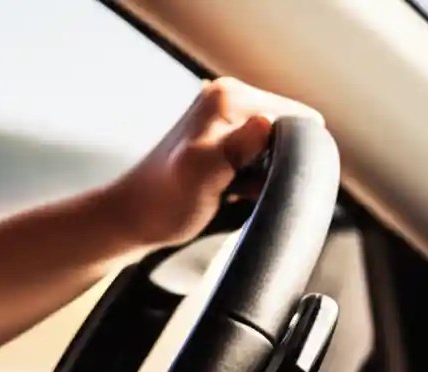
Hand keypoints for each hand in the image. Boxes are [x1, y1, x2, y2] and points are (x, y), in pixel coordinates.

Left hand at [106, 77, 323, 248]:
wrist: (132, 219)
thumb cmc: (164, 202)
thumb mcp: (203, 175)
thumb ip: (236, 147)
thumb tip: (268, 122)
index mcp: (229, 96)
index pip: (295, 118)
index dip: (293, 153)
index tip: (263, 180)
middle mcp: (229, 98)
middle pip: (287, 130)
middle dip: (280, 163)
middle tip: (245, 188)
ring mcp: (226, 118)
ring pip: (276, 147)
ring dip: (267, 173)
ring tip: (237, 191)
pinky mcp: (223, 139)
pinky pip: (260, 157)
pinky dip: (256, 178)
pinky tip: (234, 192)